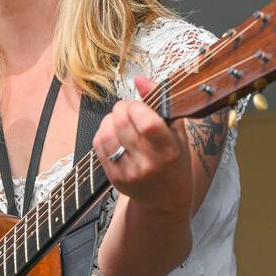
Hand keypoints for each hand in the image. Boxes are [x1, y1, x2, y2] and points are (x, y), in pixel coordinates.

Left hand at [91, 76, 192, 213]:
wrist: (165, 198)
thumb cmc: (175, 160)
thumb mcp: (177, 132)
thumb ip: (160, 102)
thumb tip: (139, 78)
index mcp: (169, 152)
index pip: (147, 124)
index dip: (138, 107)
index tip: (139, 105)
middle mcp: (148, 165)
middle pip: (122, 124)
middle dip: (122, 108)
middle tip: (129, 108)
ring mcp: (128, 172)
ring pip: (107, 133)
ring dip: (110, 118)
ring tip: (121, 119)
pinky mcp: (113, 177)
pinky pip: (99, 145)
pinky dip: (103, 132)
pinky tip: (114, 132)